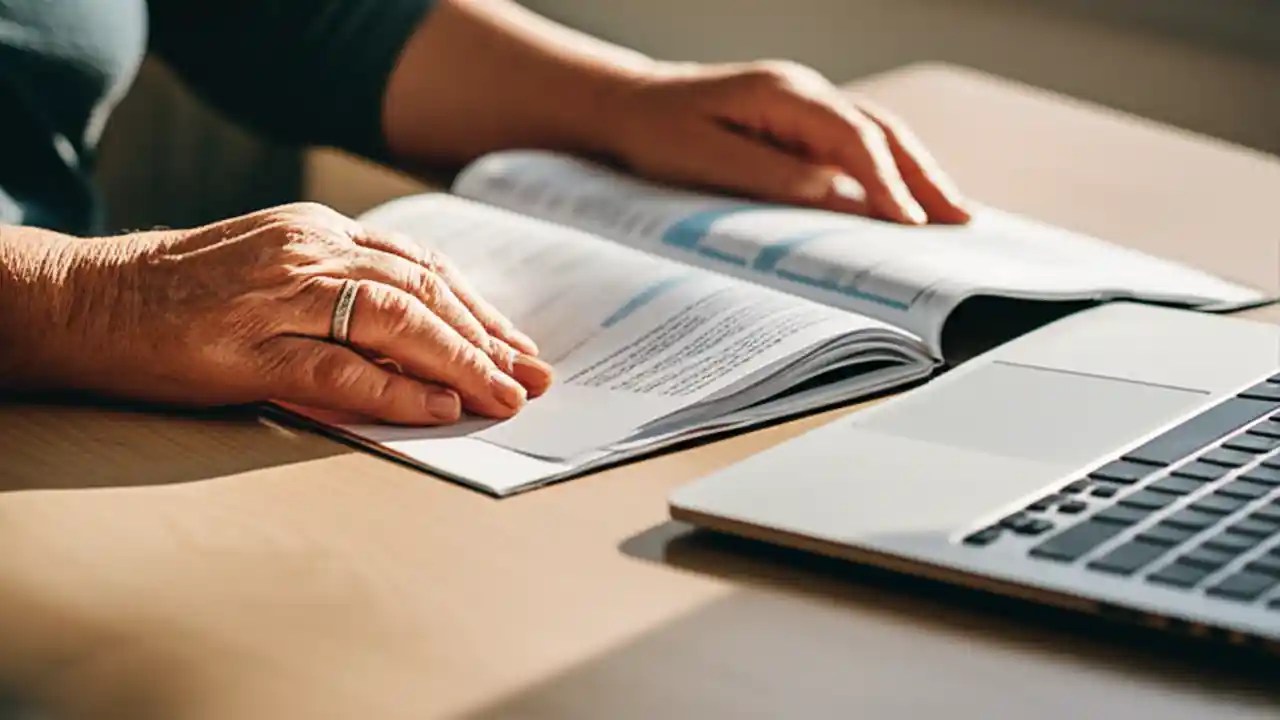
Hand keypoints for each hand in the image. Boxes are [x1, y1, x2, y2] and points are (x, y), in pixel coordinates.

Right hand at [0, 204, 552, 423]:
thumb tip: (424, 335)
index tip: (521, 348)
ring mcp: (278, 297)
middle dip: (488, 339)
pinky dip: (395, 388)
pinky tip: (438, 408)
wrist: (95, 298)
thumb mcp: (280, 270)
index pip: (423, 268)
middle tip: (534, 379)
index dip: (481, 311)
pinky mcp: (247, 348)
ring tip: (503, 397)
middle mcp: (309, 253)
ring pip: (393, 320)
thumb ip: (345, 289)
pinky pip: (337, 368)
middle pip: (423, 292)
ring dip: (459, 361)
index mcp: (321, 232)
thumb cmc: (191, 294)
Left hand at [607, 60, 970, 224]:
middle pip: (881, 131)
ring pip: (877, 136)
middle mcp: (804, 94)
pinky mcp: (800, 126)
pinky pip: (856, 146)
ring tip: (953, 215)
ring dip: (916, 173)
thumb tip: (836, 197)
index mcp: (783, 94)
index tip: (909, 222)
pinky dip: (889, 172)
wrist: (628, 107)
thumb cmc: (656, 132)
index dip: (886, 181)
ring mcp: (805, 107)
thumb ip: (771, 176)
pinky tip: (906, 202)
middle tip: (961, 222)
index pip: (852, 137)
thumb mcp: (704, 158)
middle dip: (924, 177)